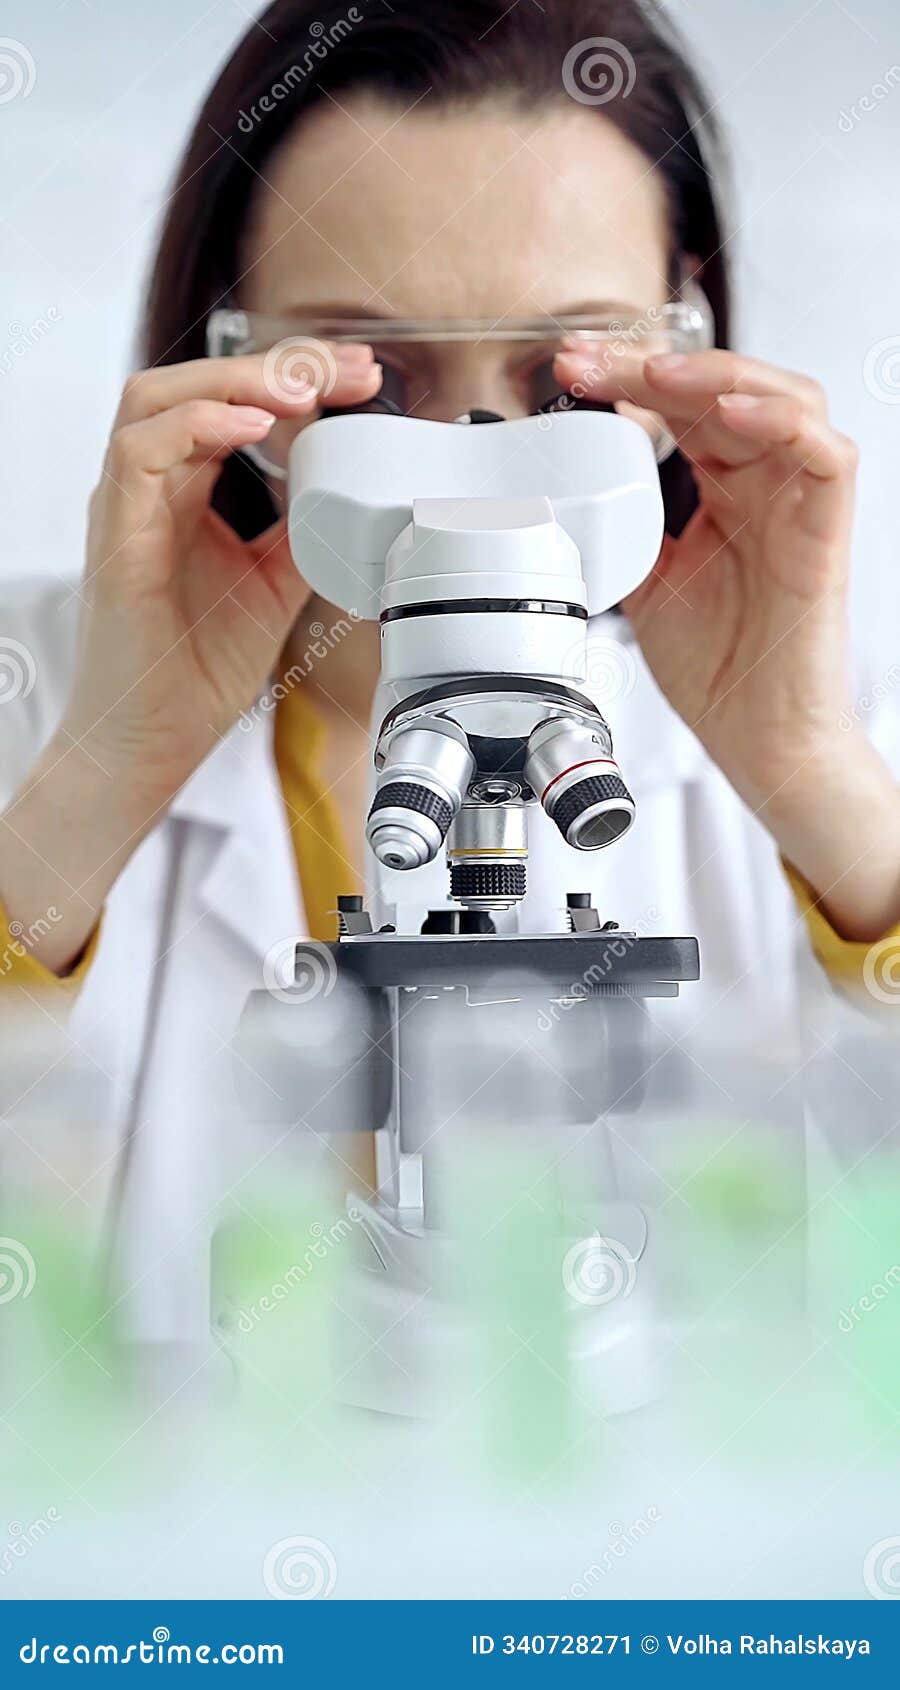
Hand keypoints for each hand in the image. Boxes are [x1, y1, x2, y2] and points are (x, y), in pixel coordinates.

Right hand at [0, 344, 380, 970]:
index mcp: (184, 491)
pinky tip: (250, 431)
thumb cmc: (195, 670)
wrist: (154, 740)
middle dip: (276, 365)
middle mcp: (150, 488)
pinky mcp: (115, 536)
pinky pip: (139, 452)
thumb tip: (356, 494)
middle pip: (197, 383)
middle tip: (346, 372)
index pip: (232, 402)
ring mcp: (127, 506)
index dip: (295, 378)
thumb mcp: (276, 586)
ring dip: (235, 383)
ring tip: (301, 393)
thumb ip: (306, 533)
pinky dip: (196, 428)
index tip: (360, 379)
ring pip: (157, 396)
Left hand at [554, 345, 899, 940]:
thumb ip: (622, 525)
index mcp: (725, 488)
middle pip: (723, 387)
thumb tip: (573, 487)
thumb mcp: (642, 580)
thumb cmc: (716, 669)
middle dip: (652, 363)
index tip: (569, 369)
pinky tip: (730, 414)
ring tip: (657, 375)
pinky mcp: (826, 532)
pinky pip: (826, 457)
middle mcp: (765, 484)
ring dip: (716, 376)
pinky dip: (782, 423)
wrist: (754, 737)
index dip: (626, 378)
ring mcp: (798, 503)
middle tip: (591, 360)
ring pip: (785, 398)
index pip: (680, 406)